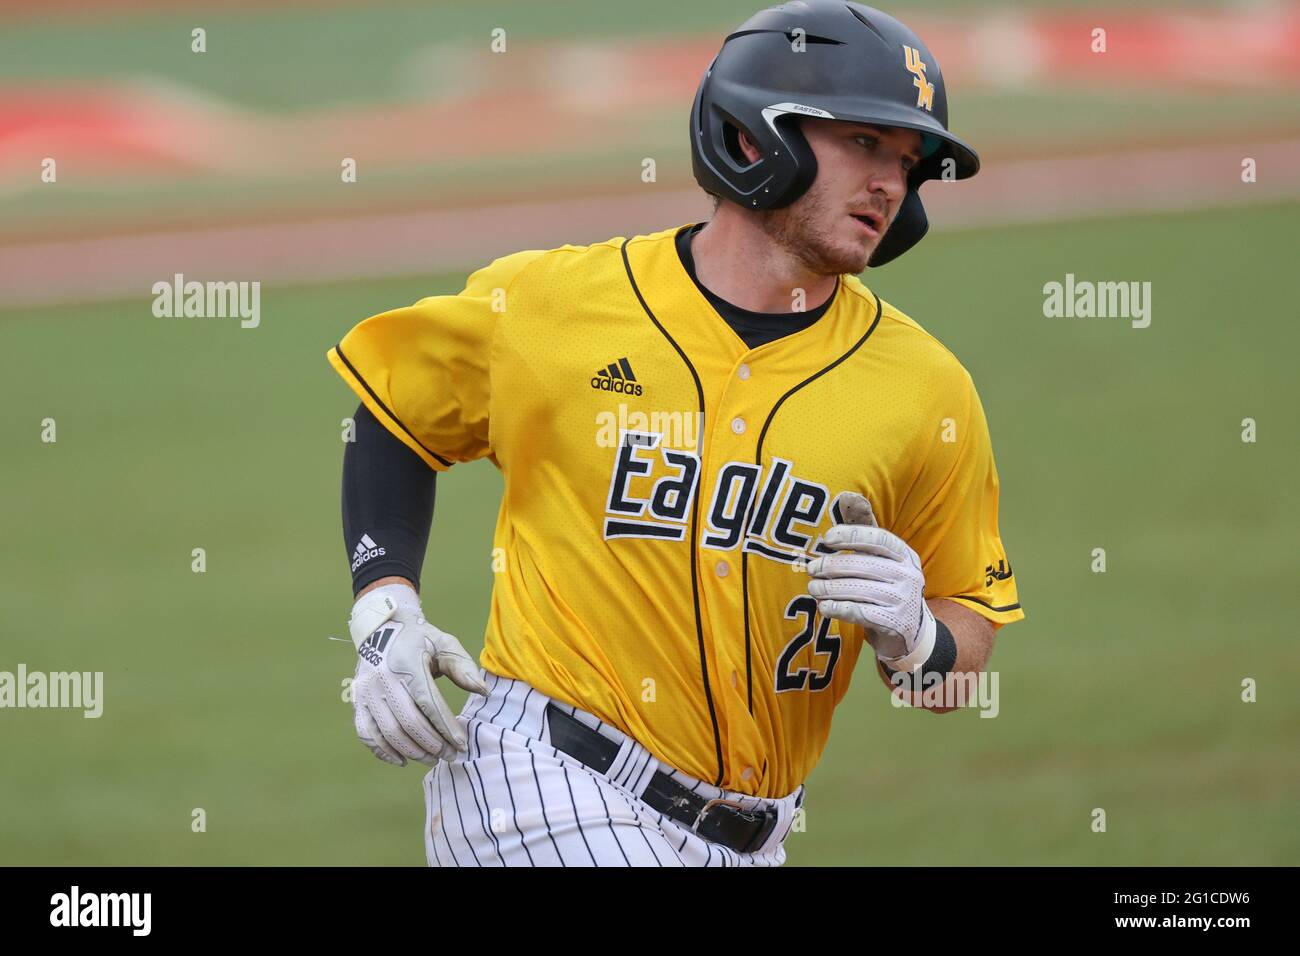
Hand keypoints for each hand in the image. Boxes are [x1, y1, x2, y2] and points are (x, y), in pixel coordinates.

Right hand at [347, 582, 488, 766]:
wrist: (380, 628)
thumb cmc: (419, 638)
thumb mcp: (444, 643)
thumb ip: (463, 667)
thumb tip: (483, 691)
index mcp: (408, 664)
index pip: (429, 703)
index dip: (446, 727)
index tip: (462, 744)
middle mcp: (384, 679)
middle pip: (409, 722)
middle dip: (432, 744)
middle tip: (450, 755)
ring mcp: (368, 692)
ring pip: (389, 732)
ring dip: (412, 751)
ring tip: (432, 759)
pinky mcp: (358, 701)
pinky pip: (367, 733)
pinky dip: (383, 751)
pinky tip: (403, 760)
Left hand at [805, 492, 935, 672]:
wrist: (910, 631)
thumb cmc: (887, 587)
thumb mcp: (882, 559)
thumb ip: (864, 532)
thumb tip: (848, 496)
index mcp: (904, 554)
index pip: (878, 539)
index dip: (851, 536)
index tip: (827, 539)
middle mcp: (909, 574)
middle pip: (864, 565)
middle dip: (832, 566)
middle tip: (811, 569)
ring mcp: (904, 600)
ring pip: (860, 589)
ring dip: (831, 589)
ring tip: (813, 588)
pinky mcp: (896, 623)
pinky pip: (862, 613)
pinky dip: (840, 609)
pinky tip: (824, 607)